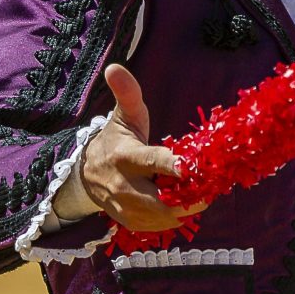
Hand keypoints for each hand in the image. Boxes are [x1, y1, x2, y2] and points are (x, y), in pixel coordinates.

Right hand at [79, 64, 207, 231]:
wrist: (86, 176)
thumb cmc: (115, 140)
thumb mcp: (123, 116)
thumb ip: (127, 93)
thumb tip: (115, 67)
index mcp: (125, 156)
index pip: (153, 162)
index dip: (174, 166)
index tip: (193, 166)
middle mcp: (123, 185)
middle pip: (161, 200)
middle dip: (189, 197)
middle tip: (208, 186)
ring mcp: (125, 207)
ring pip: (163, 217)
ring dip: (185, 207)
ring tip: (198, 192)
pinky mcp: (129, 222)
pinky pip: (159, 226)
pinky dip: (175, 217)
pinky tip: (183, 203)